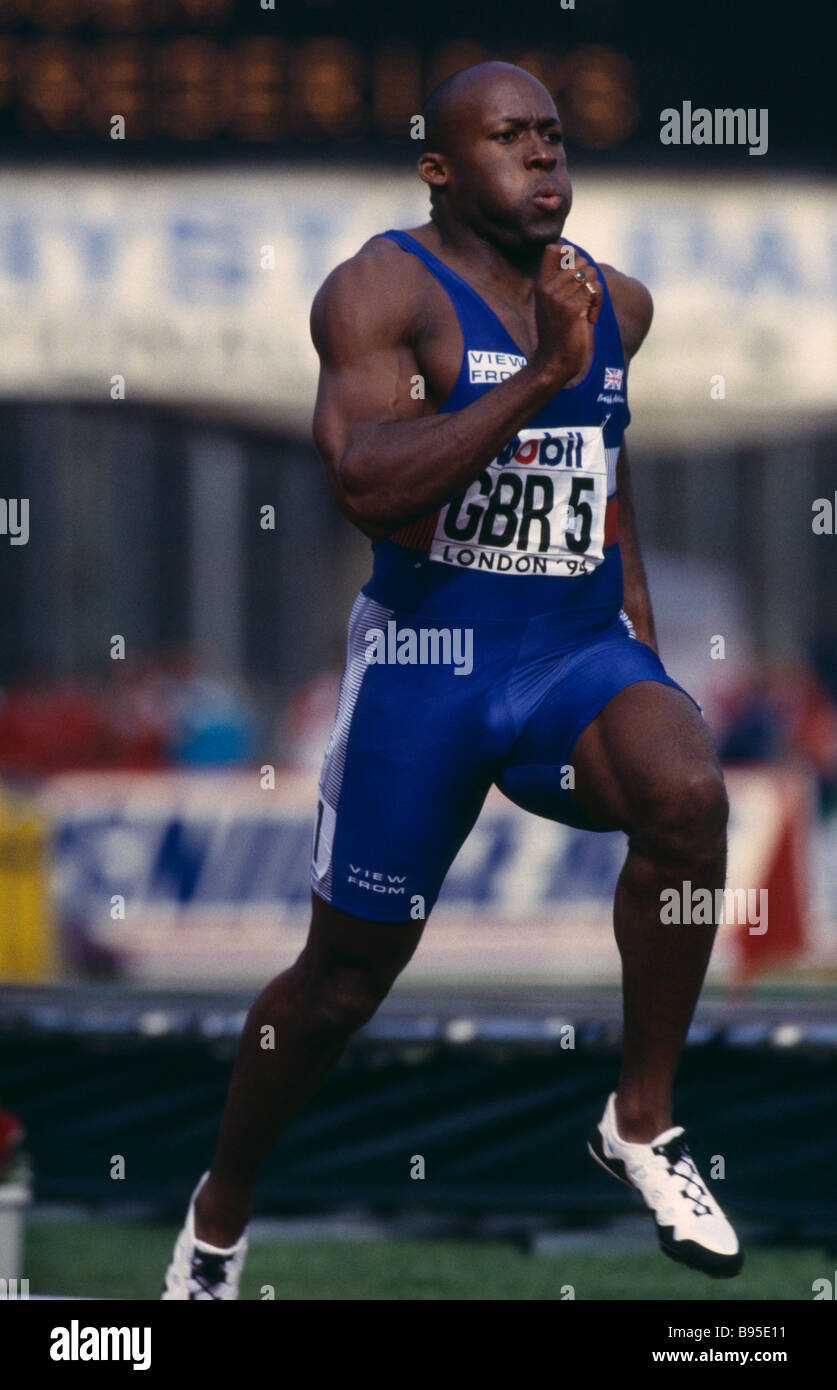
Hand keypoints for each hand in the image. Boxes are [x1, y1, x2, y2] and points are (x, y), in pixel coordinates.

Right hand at [530, 243, 601, 387]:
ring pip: (591, 274)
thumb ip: (559, 282)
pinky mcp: (572, 308)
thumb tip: (575, 255)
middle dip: (590, 276)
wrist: (553, 361)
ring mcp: (559, 298)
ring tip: (588, 309)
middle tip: (586, 297)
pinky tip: (590, 319)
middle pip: (580, 260)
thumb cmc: (557, 334)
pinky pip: (595, 291)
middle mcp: (548, 288)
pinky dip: (597, 304)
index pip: (553, 249)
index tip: (576, 273)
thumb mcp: (551, 304)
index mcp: (541, 284)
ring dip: (596, 291)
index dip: (570, 253)